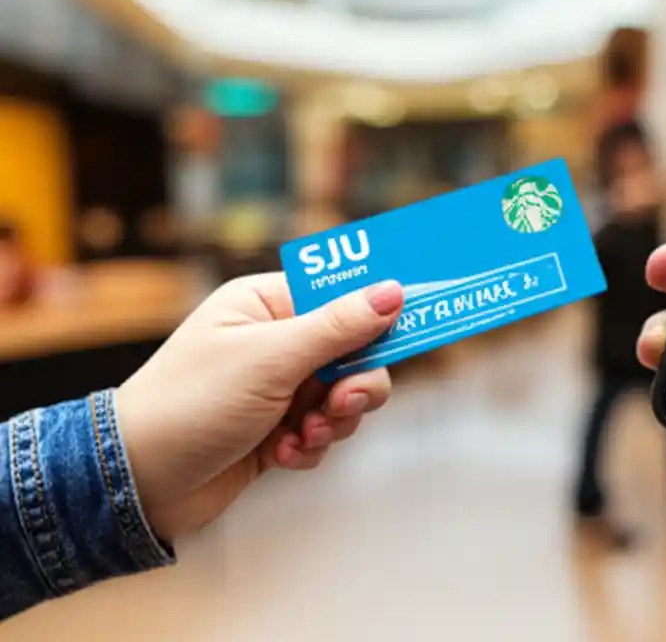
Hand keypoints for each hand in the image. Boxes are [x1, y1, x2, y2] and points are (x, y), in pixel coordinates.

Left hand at [116, 274, 403, 541]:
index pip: (340, 294)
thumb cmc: (191, 404)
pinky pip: (323, 432)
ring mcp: (276, 388)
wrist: (137, 484)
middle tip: (342, 402)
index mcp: (265, 305)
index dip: (378, 310)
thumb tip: (393, 292)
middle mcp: (274, 342)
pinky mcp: (276, 431)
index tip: (417, 320)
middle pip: (354, 350)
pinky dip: (311, 446)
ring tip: (302, 435)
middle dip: (355, 383)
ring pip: (345, 396)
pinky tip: (281, 455)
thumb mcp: (270, 359)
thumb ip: (337, 327)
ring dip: (333, 421)